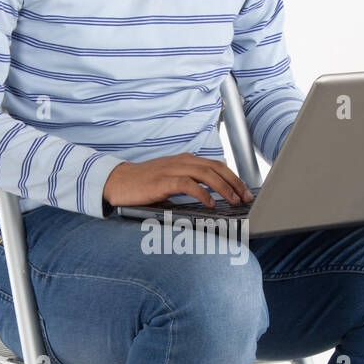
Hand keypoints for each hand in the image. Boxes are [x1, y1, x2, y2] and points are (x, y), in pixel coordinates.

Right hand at [102, 154, 253, 209]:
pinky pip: (188, 184)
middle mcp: (182, 161)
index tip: (245, 191)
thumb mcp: (170, 180)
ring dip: (224, 188)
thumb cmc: (143, 184)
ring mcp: (172, 169)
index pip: (216, 165)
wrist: (117, 182)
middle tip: (246, 197)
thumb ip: (188, 184)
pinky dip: (202, 193)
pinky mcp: (163, 180)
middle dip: (235, 182)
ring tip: (234, 201)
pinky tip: (210, 204)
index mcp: (185, 160)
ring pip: (206, 174)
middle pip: (216, 168)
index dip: (233, 177)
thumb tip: (210, 198)